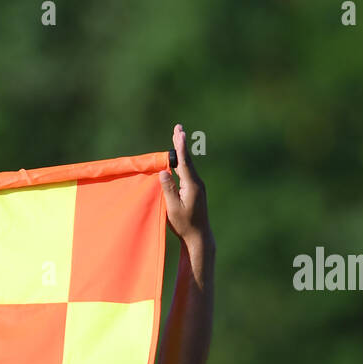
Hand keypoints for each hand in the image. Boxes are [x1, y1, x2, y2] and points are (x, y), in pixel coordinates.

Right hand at [159, 124, 211, 249]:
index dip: (180, 146)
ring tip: (177, 138)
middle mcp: (197, 183)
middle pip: (187, 160)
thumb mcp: (173, 208)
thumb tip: (163, 171)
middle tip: (178, 128)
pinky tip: (178, 161)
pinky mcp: (196, 190)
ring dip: (181, 152)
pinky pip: (187, 173)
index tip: (179, 132)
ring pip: (188, 166)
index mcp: (192, 185)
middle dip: (181, 143)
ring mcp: (197, 186)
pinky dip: (182, 163)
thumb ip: (168, 189)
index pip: (184, 162)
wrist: (199, 236)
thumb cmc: (184, 224)